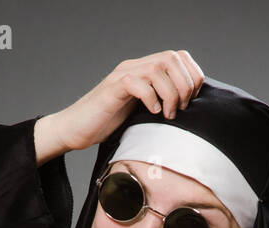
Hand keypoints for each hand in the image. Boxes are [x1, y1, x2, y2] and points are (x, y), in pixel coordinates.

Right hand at [40, 50, 205, 155]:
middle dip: (185, 84)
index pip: (178, 57)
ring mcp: (122, 76)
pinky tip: (152, 113)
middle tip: (181, 108)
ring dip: (170, 93)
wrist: (75, 129)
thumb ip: (159, 102)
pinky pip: (136, 83)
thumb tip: (187, 110)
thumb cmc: (107, 123)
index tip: (192, 100)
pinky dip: (150, 98)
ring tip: (168, 114)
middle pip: (172, 58)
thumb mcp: (140, 111)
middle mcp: (134, 67)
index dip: (192, 75)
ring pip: (157, 69)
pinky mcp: (112, 90)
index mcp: (144, 70)